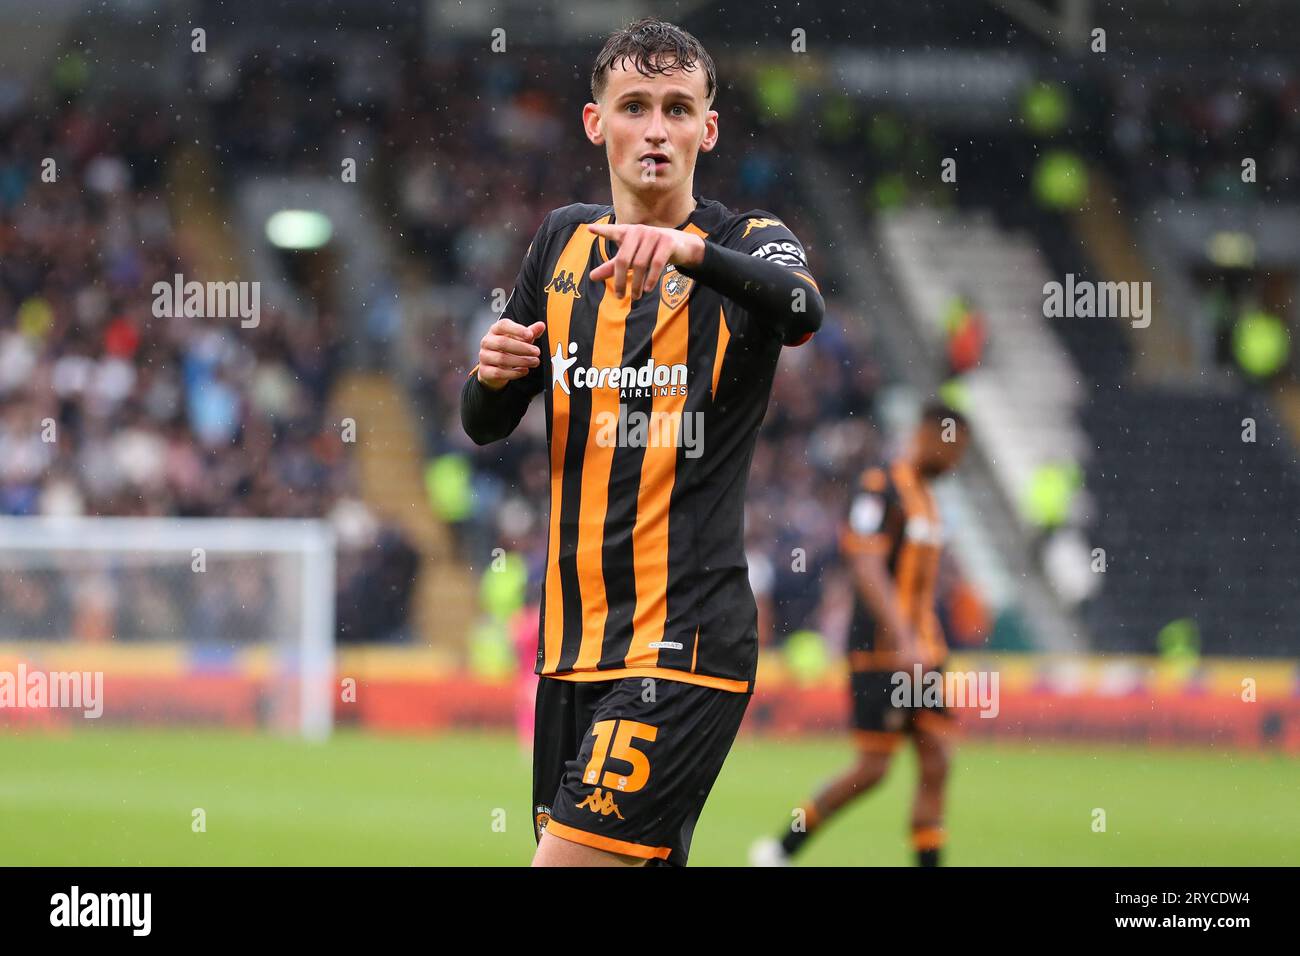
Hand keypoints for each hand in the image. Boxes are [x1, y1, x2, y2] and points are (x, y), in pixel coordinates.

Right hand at [476, 318, 544, 390]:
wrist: (493, 367)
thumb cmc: (507, 350)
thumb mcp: (519, 339)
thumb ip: (530, 332)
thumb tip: (541, 325)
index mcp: (495, 330)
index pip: (503, 325)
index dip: (517, 329)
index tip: (530, 335)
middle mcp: (487, 342)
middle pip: (503, 343)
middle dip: (522, 348)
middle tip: (536, 352)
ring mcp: (484, 356)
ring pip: (502, 359)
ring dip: (521, 361)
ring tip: (534, 362)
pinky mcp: (485, 371)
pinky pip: (499, 372)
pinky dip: (514, 373)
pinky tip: (524, 370)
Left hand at [588, 223, 705, 300]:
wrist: (681, 245)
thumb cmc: (650, 251)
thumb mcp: (631, 257)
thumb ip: (612, 266)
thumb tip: (591, 277)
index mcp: (628, 233)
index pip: (613, 232)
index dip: (602, 230)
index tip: (590, 229)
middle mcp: (639, 231)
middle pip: (623, 259)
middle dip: (620, 280)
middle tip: (619, 296)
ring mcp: (654, 235)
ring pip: (640, 264)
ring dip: (637, 284)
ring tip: (635, 297)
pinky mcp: (667, 242)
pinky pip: (656, 263)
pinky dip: (651, 278)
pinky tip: (647, 289)